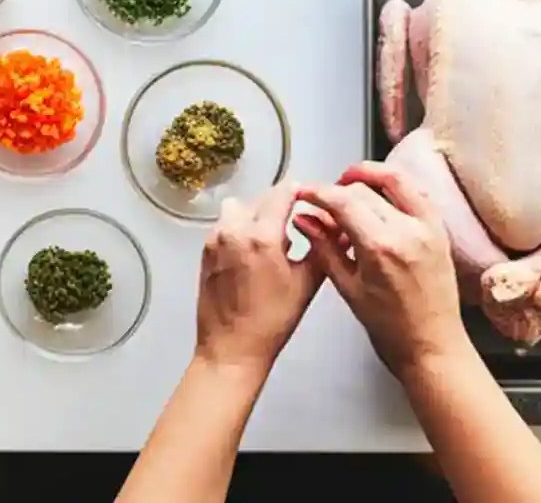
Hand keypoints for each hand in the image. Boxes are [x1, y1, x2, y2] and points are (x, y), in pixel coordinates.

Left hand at [197, 182, 323, 371]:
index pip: (281, 193)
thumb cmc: (268, 322)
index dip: (299, 192)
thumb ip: (321, 248)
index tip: (307, 198)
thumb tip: (335, 229)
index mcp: (261, 236)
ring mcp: (215, 241)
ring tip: (272, 240)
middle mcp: (233, 232)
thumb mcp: (306, 283)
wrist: (231, 347)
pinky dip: (240, 230)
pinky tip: (253, 254)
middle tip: (295, 224)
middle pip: (259, 199)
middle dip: (279, 206)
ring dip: (256, 216)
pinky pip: (225, 226)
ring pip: (238, 210)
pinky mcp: (205, 252)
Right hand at [293, 162, 468, 378]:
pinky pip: (417, 192)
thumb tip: (304, 219)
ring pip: (394, 180)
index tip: (304, 193)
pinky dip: (396, 184)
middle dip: (336, 189)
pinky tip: (379, 192)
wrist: (431, 345)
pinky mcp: (440, 230)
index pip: (342, 201)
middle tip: (321, 202)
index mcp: (381, 247)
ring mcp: (428, 228)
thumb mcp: (347, 287)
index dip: (318, 192)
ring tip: (348, 185)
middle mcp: (408, 231)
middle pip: (364, 189)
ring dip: (368, 175)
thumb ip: (324, 247)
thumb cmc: (390, 327)